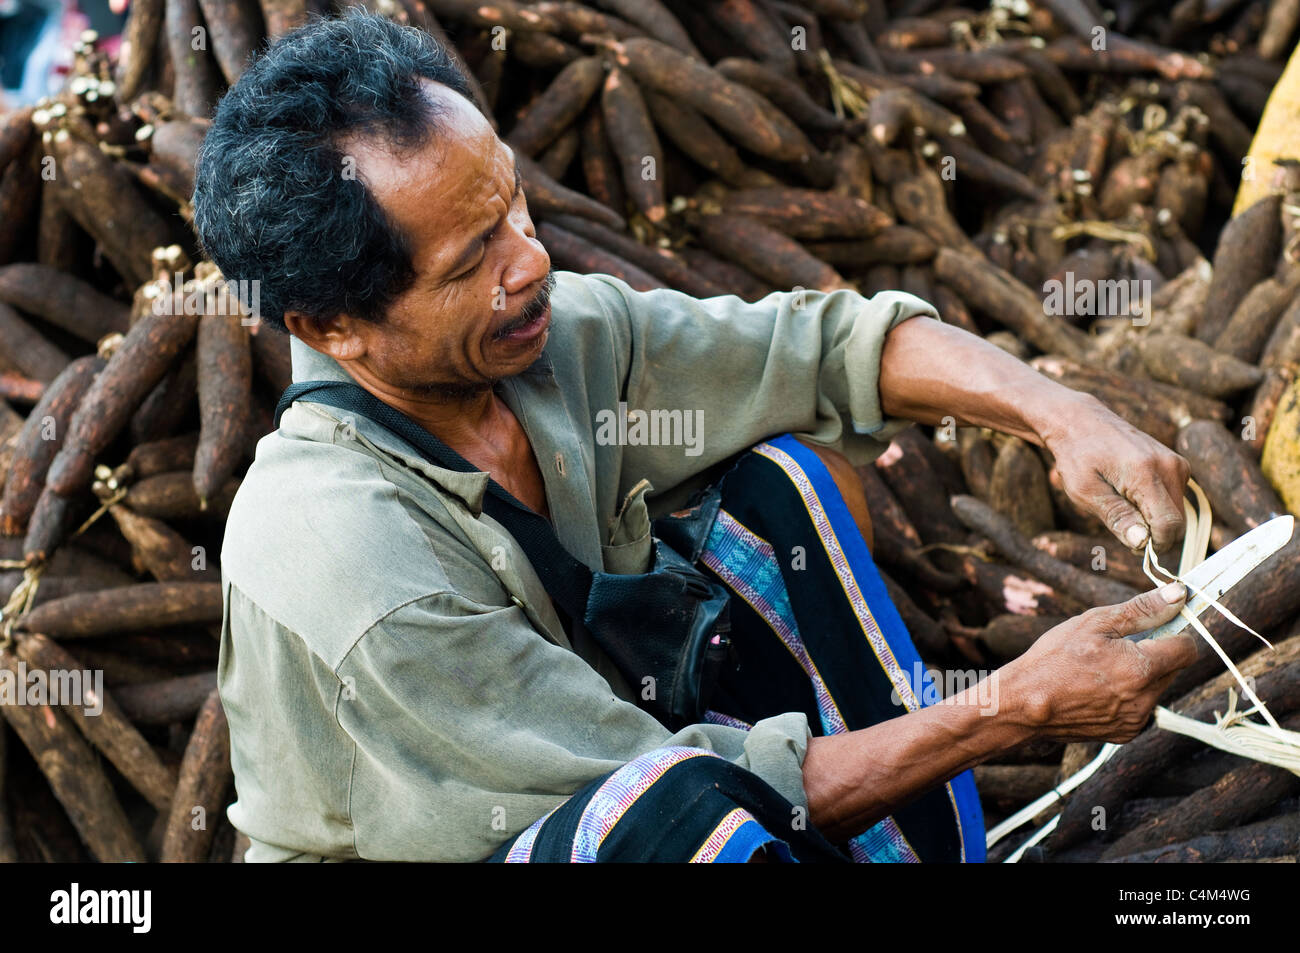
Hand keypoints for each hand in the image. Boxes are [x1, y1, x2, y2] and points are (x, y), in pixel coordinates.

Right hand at [1000, 582, 1197, 743]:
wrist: (1024, 704)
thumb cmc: (1054, 658)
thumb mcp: (1094, 623)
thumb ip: (1142, 610)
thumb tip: (1178, 594)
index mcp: (1141, 668)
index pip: (1187, 649)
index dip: (1174, 632)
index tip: (1157, 626)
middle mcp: (1145, 699)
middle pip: (1172, 668)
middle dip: (1154, 653)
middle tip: (1118, 646)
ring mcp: (1136, 720)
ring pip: (1156, 688)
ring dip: (1141, 675)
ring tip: (1102, 669)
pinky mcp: (1125, 733)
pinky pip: (1140, 707)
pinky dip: (1127, 696)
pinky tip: (1097, 689)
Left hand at [1039, 394, 1190, 553]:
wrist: (1082, 421)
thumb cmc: (1077, 456)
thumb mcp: (1085, 491)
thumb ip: (1116, 517)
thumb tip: (1141, 542)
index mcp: (1147, 473)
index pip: (1169, 525)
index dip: (1153, 544)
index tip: (1130, 544)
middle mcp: (1171, 466)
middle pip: (1177, 522)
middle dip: (1152, 533)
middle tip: (1119, 521)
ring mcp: (1177, 463)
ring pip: (1177, 513)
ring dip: (1152, 519)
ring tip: (1120, 501)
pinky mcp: (1177, 464)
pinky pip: (1172, 499)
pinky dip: (1154, 506)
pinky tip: (1129, 492)